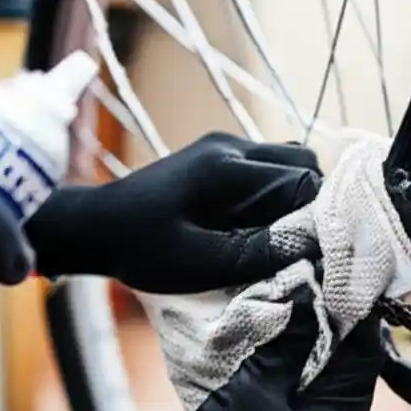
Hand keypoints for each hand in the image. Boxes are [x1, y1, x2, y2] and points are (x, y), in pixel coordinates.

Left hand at [24, 133, 320, 293]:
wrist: (94, 227)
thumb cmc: (141, 249)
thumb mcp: (199, 263)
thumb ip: (258, 253)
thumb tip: (313, 246)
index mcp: (228, 169)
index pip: (304, 181)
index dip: (316, 216)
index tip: (311, 249)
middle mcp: (232, 147)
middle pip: (305, 161)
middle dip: (312, 201)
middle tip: (297, 241)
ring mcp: (226, 147)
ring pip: (290, 159)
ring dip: (295, 194)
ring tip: (278, 233)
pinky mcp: (219, 156)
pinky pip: (269, 165)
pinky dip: (277, 190)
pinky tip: (259, 221)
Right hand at [137, 284, 384, 410]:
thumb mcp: (254, 388)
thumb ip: (290, 344)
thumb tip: (312, 302)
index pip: (366, 352)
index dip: (353, 312)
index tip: (335, 280)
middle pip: (354, 373)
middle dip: (335, 334)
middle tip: (312, 297)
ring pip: (336, 393)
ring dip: (319, 361)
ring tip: (295, 328)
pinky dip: (308, 389)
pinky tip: (286, 370)